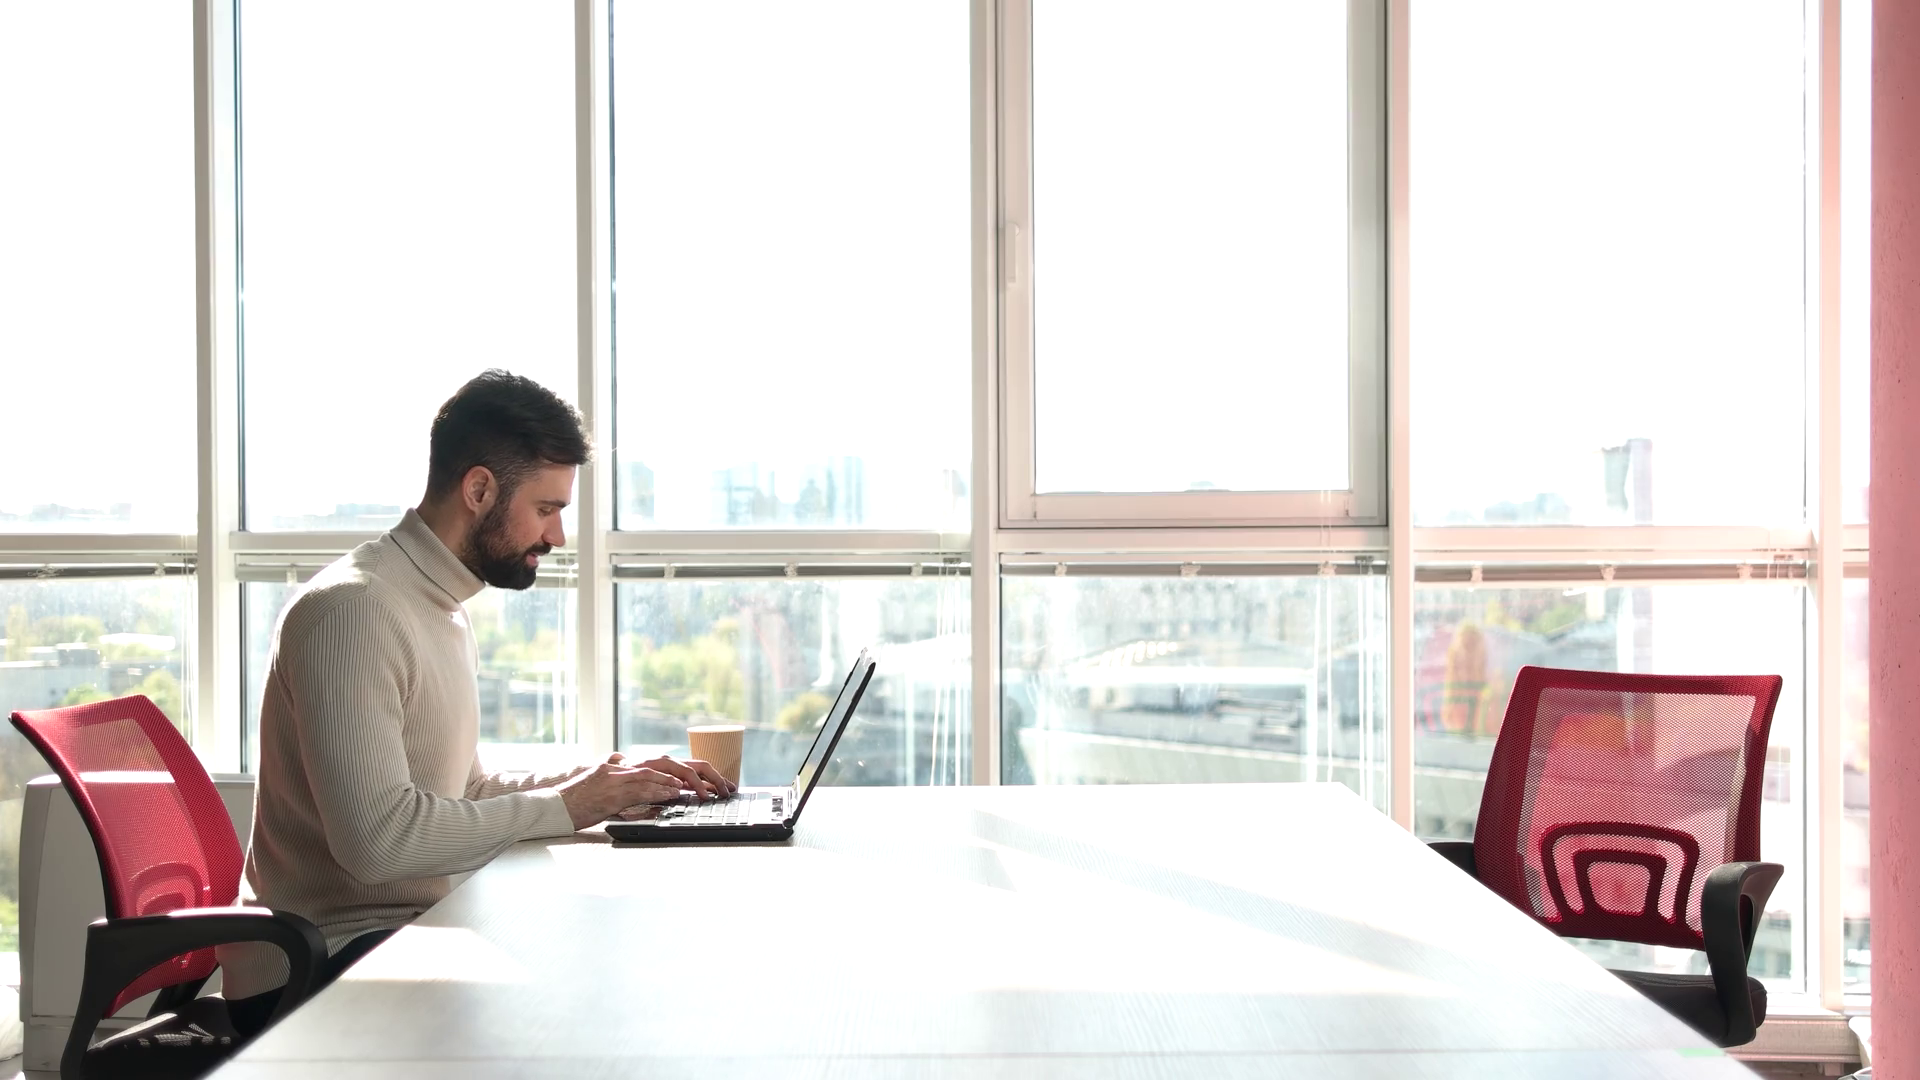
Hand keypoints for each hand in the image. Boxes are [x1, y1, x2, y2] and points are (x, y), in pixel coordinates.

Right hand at [554, 761, 686, 829]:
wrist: (555, 806)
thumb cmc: (569, 798)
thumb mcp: (588, 779)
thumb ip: (605, 770)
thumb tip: (619, 760)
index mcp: (607, 769)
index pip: (637, 768)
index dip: (655, 773)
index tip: (667, 777)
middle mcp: (612, 773)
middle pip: (646, 771)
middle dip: (665, 776)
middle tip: (680, 781)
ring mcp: (613, 784)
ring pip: (646, 780)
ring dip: (665, 785)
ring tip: (678, 790)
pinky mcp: (612, 798)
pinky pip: (639, 794)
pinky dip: (656, 794)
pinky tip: (666, 797)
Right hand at [607, 752, 736, 799]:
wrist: (606, 777)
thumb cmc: (634, 782)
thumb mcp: (660, 783)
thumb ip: (678, 786)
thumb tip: (701, 792)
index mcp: (673, 765)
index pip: (701, 767)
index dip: (718, 777)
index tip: (732, 788)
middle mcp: (665, 761)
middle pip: (696, 765)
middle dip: (714, 778)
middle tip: (725, 792)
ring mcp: (653, 766)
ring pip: (680, 769)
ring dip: (695, 782)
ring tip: (706, 795)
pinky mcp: (639, 773)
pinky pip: (656, 778)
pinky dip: (668, 784)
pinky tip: (677, 791)